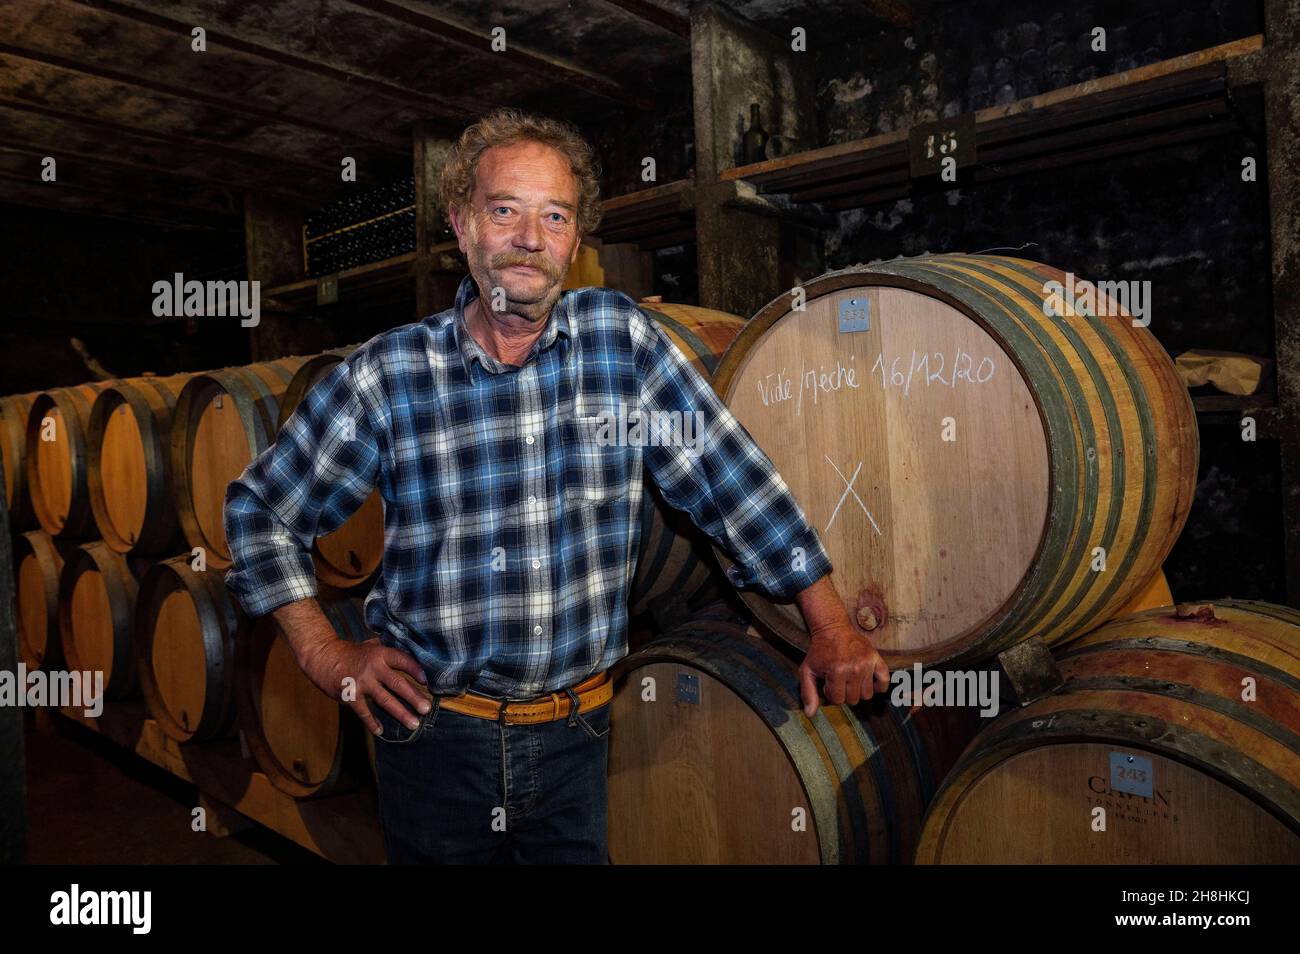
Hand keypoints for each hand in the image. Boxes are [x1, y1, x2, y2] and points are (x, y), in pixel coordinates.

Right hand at [297, 636, 431, 735]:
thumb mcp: (372, 645)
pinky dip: (372, 722)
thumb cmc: (352, 652)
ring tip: (414, 724)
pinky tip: (381, 731)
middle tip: (427, 709)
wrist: (324, 658)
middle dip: (414, 697)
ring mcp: (362, 683)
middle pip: (398, 684)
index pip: (402, 660)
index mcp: (380, 653)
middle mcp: (373, 668)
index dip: (416, 670)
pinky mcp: (350, 696)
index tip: (427, 680)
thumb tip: (414, 654)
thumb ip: (390, 651)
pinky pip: (364, 712)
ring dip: (401, 713)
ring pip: (385, 701)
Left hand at [797, 623, 889, 717]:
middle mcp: (854, 668)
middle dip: (844, 694)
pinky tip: (868, 683)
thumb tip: (810, 714)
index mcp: (837, 671)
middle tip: (839, 682)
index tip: (828, 683)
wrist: (833, 629)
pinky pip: (884, 681)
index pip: (838, 700)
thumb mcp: (807, 670)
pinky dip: (879, 686)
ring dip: (858, 691)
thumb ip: (807, 693)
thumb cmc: (819, 651)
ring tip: (850, 680)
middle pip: (853, 699)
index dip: (831, 694)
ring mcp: (867, 663)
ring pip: (867, 695)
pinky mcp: (876, 658)